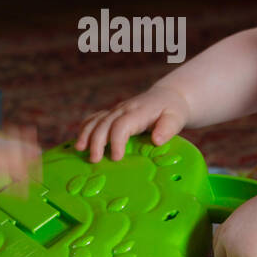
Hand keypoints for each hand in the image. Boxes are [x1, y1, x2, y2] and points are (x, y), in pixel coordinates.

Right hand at [75, 83, 190, 161]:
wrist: (167, 97)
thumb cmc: (172, 111)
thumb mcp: (177, 118)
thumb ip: (168, 129)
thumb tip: (156, 140)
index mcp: (139, 111)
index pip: (122, 124)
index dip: (116, 140)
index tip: (116, 157)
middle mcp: (124, 109)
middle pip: (104, 123)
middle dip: (96, 141)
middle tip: (94, 159)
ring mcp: (116, 110)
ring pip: (96, 120)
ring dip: (86, 134)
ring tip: (79, 149)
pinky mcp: (112, 114)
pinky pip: (94, 118)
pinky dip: (85, 128)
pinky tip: (80, 141)